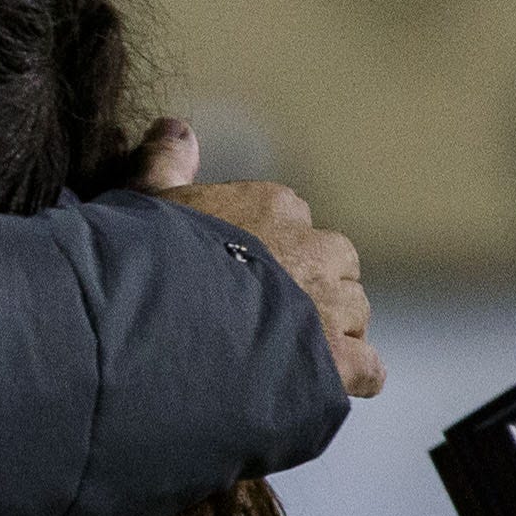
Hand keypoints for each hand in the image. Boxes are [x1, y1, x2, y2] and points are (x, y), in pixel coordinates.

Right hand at [132, 120, 381, 399]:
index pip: (292, 222)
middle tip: (268, 319)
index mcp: (275, 208)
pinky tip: (324, 387)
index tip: (242, 277)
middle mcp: (314, 250)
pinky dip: (352, 378)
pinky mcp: (339, 361)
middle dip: (311, 289)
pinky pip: (369, 367)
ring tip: (285, 358)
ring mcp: (331, 306)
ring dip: (329, 333)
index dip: (270, 254)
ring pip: (353, 314)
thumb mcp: (146, 202)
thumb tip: (176, 127)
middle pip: (333, 266)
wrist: (166, 324)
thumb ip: (165, 162)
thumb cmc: (150, 262)